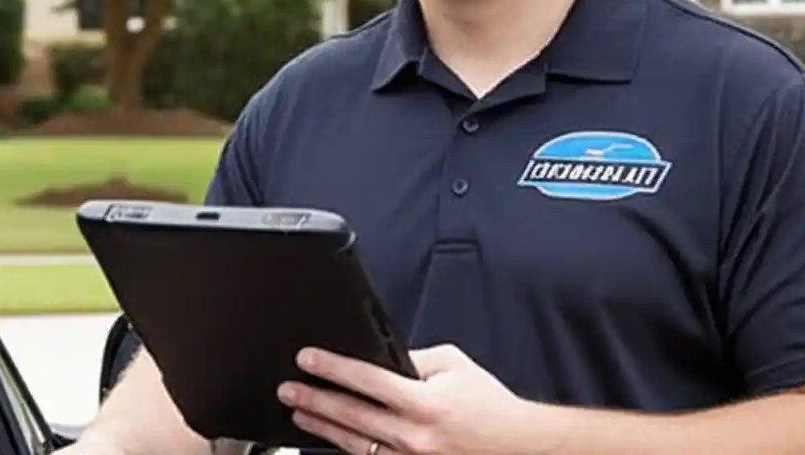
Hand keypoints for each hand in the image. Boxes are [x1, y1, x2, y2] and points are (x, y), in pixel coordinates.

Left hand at [277, 344, 555, 454]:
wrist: (516, 447)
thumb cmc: (487, 405)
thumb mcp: (453, 366)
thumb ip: (414, 359)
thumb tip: (378, 358)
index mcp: (424, 402)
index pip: (366, 379)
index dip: (332, 367)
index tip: (306, 358)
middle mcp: (413, 436)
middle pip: (351, 415)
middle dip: (314, 399)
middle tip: (287, 388)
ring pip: (353, 444)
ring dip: (322, 426)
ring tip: (300, 412)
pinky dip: (347, 450)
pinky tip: (330, 440)